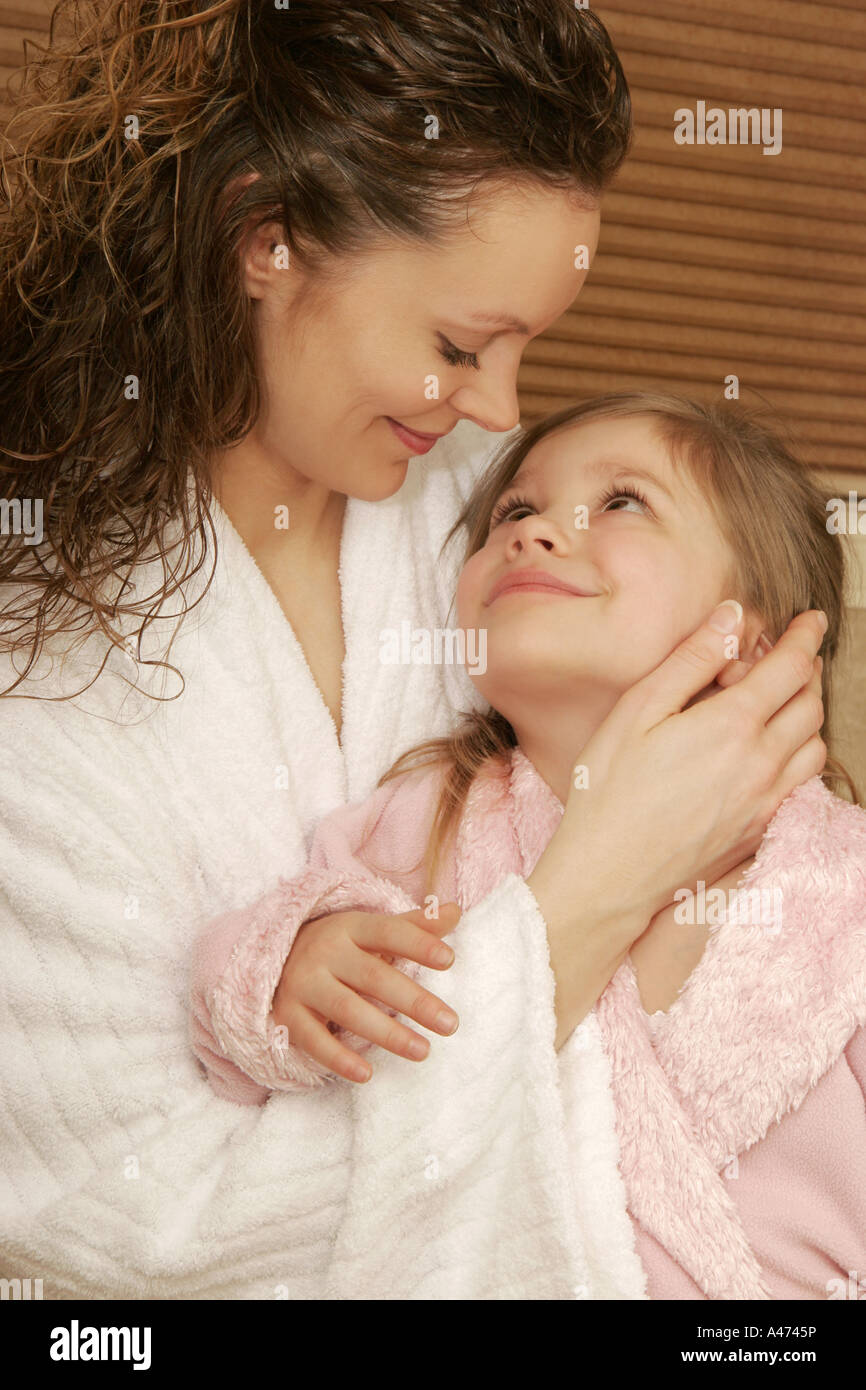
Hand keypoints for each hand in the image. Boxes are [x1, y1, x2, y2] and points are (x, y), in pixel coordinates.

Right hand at [271, 904, 460, 1082]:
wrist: (275, 957)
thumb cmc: (340, 946)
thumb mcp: (370, 930)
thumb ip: (413, 926)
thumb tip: (455, 911)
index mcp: (351, 927)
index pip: (388, 932)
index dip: (418, 944)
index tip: (449, 959)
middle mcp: (326, 952)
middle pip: (374, 977)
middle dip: (414, 1001)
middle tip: (450, 1024)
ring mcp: (304, 983)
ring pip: (347, 1010)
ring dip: (386, 1033)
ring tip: (422, 1050)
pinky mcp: (288, 1014)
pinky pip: (313, 1040)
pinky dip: (338, 1058)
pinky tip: (367, 1074)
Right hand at [528, 604, 825, 1044]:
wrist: (610, 874)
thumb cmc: (610, 790)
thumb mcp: (638, 710)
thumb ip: (690, 660)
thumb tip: (732, 618)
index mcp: (733, 725)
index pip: (792, 667)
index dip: (805, 636)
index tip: (810, 620)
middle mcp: (762, 763)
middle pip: (811, 704)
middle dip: (806, 672)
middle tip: (784, 659)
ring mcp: (765, 801)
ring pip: (815, 747)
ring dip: (806, 716)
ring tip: (779, 704)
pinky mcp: (759, 831)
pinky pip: (800, 784)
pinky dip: (798, 757)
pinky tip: (768, 754)